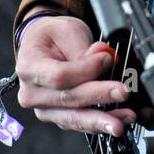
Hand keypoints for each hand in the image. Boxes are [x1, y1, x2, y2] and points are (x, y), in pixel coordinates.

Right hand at [15, 15, 136, 136]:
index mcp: (29, 67)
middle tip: (123, 92)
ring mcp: (44, 109)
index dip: (86, 70)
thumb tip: (104, 59)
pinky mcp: (58, 117)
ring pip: (74, 118)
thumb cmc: (53, 37)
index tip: (107, 59)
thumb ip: (84, 48)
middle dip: (99, 96)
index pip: (59, 76)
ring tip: (124, 117)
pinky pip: (79, 123)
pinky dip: (100, 123)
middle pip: (68, 99)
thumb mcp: (67, 31)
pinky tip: (118, 120)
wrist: (43, 46)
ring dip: (102, 119)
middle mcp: (32, 93)